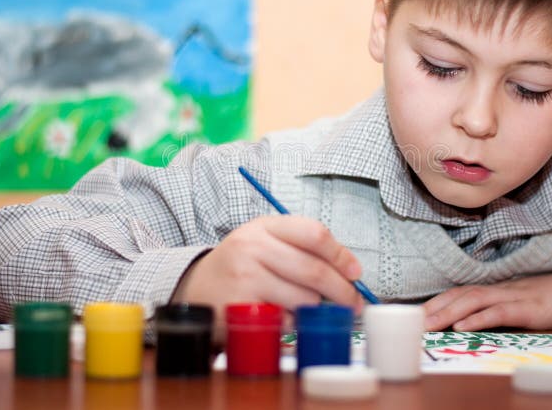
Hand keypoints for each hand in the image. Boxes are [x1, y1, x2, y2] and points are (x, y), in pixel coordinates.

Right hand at [173, 215, 363, 325]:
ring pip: (304, 299)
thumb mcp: (265, 241)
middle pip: (314, 270)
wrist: (196, 288)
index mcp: (264, 226)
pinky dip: (294, 325)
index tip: (355, 272)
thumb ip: (303, 248)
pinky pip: (286, 322)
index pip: (314, 233)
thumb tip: (350, 272)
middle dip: (342, 291)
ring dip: (316, 309)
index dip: (341, 255)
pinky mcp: (240, 309)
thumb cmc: (241, 265)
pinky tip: (285, 318)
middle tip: (353, 303)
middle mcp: (252, 247)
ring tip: (308, 308)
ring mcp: (244, 278)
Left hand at [422, 273, 551, 331]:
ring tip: (430, 324)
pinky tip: (462, 327)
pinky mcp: (527, 309)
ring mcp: (514, 297)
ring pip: (474, 300)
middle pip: (461, 294)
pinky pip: (499, 312)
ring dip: (449, 312)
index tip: (416, 313)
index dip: (437, 301)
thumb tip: (470, 322)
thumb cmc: (548, 301)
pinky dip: (478, 319)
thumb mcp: (518, 304)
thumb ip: (496, 309)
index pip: (460, 291)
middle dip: (436, 307)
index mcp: (496, 289)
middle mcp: (500, 289)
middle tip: (414, 321)